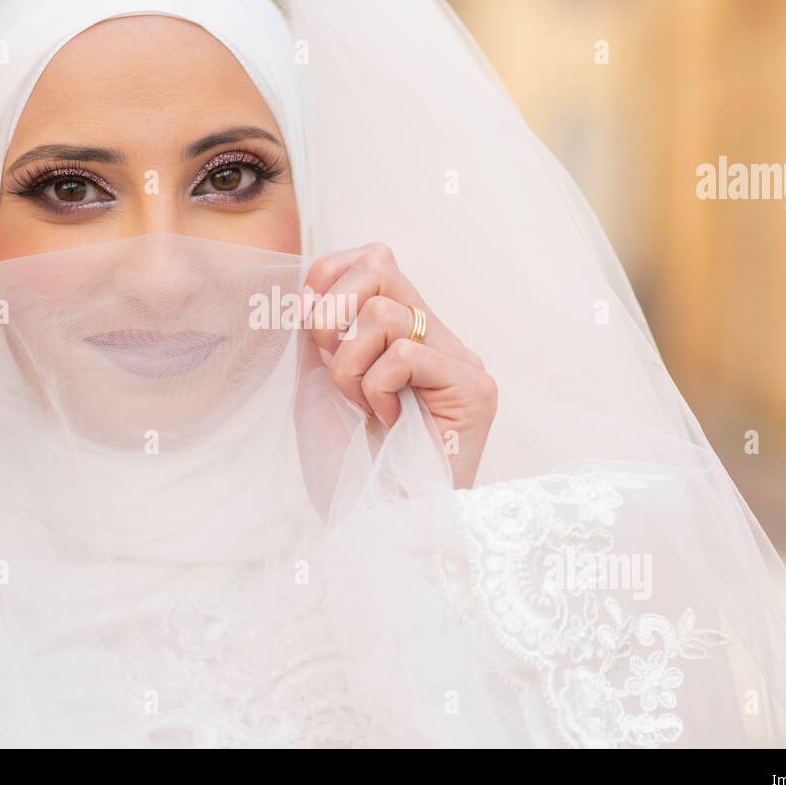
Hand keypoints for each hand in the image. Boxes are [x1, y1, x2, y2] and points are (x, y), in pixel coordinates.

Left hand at [304, 243, 496, 487]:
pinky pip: (404, 353)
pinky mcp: (474, 388)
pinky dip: (376, 390)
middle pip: (379, 264)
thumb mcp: (320, 382)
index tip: (313, 333)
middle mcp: (439, 339)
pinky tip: (389, 423)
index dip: (328, 279)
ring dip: (350, 368)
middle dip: (332, 314)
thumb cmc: (349, 466)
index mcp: (406, 333)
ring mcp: (461, 361)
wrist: (375, 526)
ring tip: (365, 409)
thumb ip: (321, 329)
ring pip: (384, 313)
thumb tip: (311, 280)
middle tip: (333, 367)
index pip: (373, 258)